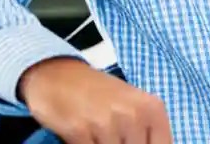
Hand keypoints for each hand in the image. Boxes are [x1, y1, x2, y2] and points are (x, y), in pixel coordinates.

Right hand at [18, 57, 172, 143]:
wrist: (57, 73)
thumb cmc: (98, 94)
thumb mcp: (132, 107)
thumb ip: (146, 134)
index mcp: (152, 109)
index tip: (128, 141)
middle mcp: (133, 114)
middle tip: (107, 135)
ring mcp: (106, 122)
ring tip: (95, 135)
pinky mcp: (79, 130)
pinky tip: (81, 136)